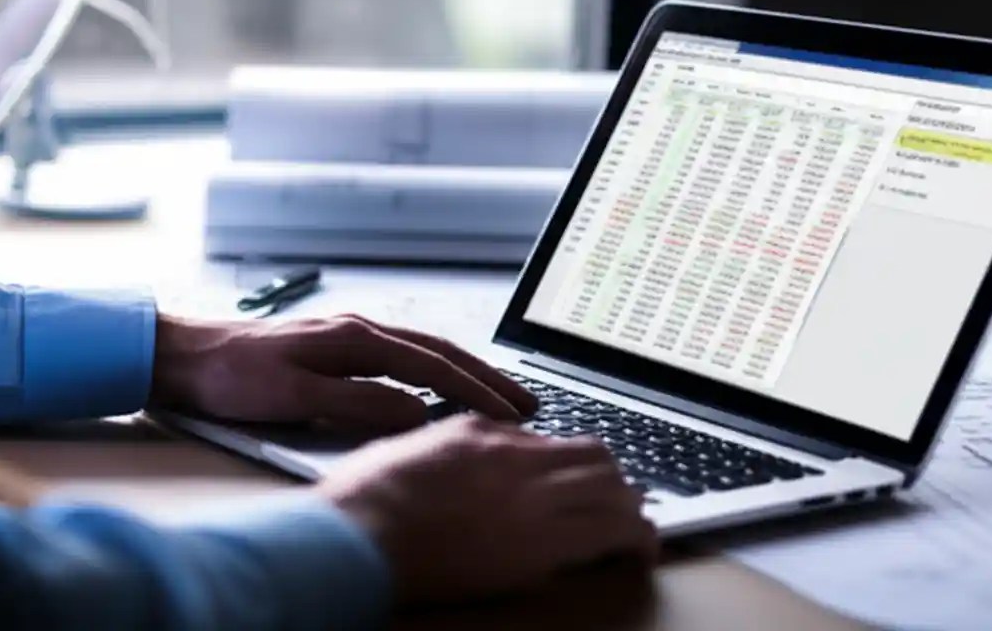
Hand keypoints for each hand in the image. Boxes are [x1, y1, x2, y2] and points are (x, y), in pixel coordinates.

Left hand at [150, 312, 535, 429]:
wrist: (181, 354)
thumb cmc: (229, 377)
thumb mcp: (293, 395)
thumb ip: (357, 403)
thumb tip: (416, 411)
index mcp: (355, 339)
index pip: (433, 366)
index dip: (476, 391)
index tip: (510, 414)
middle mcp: (359, 331)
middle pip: (439, 351)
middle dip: (486, 377)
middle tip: (526, 403)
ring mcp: (348, 336)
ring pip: (424, 351)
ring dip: (464, 371)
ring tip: (497, 393)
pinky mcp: (334, 348)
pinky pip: (403, 356)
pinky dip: (434, 370)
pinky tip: (437, 385)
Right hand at [315, 414, 657, 604]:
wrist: (354, 537)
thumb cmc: (370, 498)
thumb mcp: (420, 445)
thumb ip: (466, 443)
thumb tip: (500, 448)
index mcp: (487, 437)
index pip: (561, 441)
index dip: (586, 464)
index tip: (590, 482)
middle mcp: (519, 463)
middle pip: (599, 460)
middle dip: (617, 481)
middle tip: (621, 502)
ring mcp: (531, 504)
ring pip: (615, 494)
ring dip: (631, 510)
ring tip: (636, 530)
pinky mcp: (536, 550)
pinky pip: (608, 536)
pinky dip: (632, 542)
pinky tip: (636, 553)